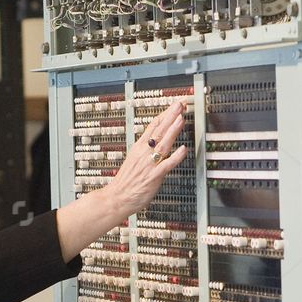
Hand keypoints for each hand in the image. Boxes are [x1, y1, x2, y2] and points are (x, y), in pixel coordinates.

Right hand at [54, 101, 190, 260]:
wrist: (117, 197)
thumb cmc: (126, 181)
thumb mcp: (134, 158)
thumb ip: (146, 149)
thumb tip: (156, 139)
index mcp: (139, 147)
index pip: (153, 125)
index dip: (165, 114)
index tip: (175, 105)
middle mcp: (144, 153)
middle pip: (159, 130)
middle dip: (171, 116)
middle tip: (181, 104)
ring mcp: (149, 164)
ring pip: (163, 144)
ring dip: (173, 130)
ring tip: (182, 118)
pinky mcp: (154, 176)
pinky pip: (166, 165)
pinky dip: (175, 157)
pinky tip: (184, 150)